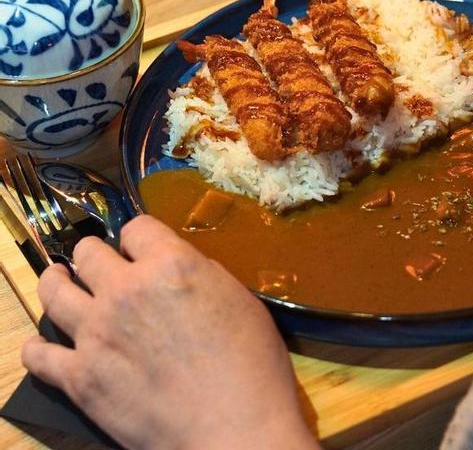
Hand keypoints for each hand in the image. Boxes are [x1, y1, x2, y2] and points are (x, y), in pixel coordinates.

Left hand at [21, 215, 318, 449]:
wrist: (232, 428)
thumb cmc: (250, 363)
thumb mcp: (237, 299)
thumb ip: (200, 276)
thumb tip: (177, 272)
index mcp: (170, 265)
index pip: (136, 227)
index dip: (139, 237)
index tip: (141, 249)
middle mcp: (126, 290)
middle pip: (88, 253)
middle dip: (97, 255)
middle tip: (103, 266)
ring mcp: (96, 334)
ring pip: (54, 291)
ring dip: (57, 283)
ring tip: (60, 282)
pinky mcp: (79, 378)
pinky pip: (38, 355)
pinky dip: (39, 347)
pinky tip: (47, 345)